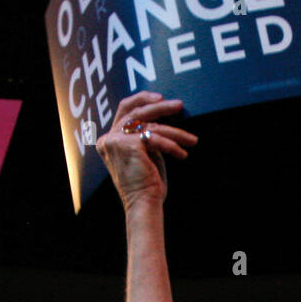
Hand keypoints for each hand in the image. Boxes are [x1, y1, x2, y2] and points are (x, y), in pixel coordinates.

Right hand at [96, 92, 197, 212]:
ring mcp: (115, 141)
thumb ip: (145, 135)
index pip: (124, 109)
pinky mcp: (128, 145)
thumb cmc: (147, 183)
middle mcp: (108, 139)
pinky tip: (182, 154)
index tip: (161, 98)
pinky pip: (155, 138)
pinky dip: (171, 146)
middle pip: (136, 111)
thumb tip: (162, 117)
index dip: (142, 99)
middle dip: (160, 107)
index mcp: (109, 139)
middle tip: (179, 105)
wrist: (143, 203)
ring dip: (175, 132)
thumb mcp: (145, 153)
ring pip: (150, 125)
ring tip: (192, 140)